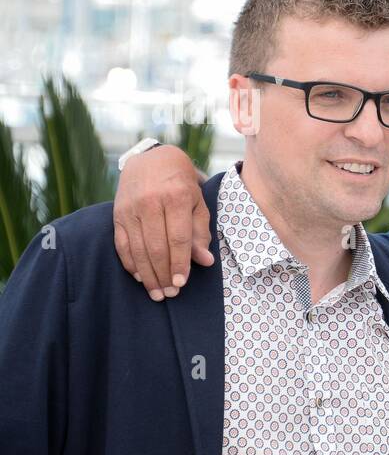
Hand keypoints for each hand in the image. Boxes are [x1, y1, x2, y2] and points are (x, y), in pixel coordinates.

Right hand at [112, 145, 210, 300]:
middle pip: (156, 246)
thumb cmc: (182, 185)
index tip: (182, 282)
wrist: (152, 160)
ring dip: (147, 274)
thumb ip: (200, 233)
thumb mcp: (198, 204)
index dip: (180, 263)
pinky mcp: (117, 214)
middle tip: (170, 293)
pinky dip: (130, 263)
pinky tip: (140, 277)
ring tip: (157, 292)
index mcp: (176, 197)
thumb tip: (205, 262)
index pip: (178, 238)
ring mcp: (130, 208)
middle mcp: (150, 202)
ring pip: (137, 248)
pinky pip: (121, 244)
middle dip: (163, 274)